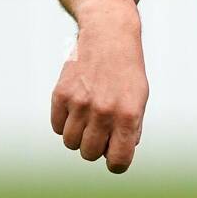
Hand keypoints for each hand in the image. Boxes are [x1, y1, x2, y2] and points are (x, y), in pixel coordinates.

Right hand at [51, 1, 148, 172]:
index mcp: (127, 114)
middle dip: (95, 147)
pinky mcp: (61, 94)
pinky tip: (75, 105)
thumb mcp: (140, 98)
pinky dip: (64, 122)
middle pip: (89, 154)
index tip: (114, 155)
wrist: (109, 35)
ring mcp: (80, 103)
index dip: (116, 163)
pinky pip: (57, 127)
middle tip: (101, 129)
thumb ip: (131, 129)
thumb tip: (116, 156)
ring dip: (78, 135)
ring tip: (88, 116)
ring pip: (71, 143)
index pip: (118, 161)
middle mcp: (103, 111)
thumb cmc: (127, 70)